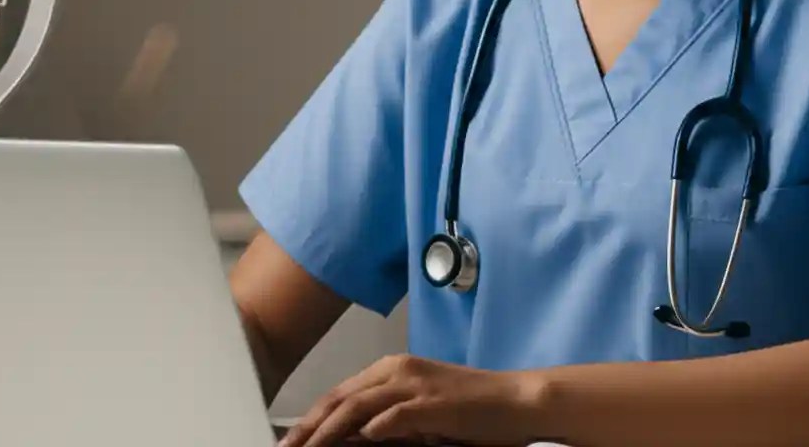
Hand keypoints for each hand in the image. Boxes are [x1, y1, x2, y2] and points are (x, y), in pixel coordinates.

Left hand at [277, 354, 541, 446]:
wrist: (517, 401)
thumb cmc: (473, 410)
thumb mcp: (421, 413)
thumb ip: (387, 421)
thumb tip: (352, 438)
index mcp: (393, 369)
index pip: (339, 393)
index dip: (310, 418)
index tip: (290, 441)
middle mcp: (399, 370)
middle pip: (340, 397)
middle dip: (309, 426)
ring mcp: (416, 385)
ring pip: (359, 405)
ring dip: (328, 430)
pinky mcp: (435, 403)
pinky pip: (396, 414)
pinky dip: (375, 427)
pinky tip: (360, 439)